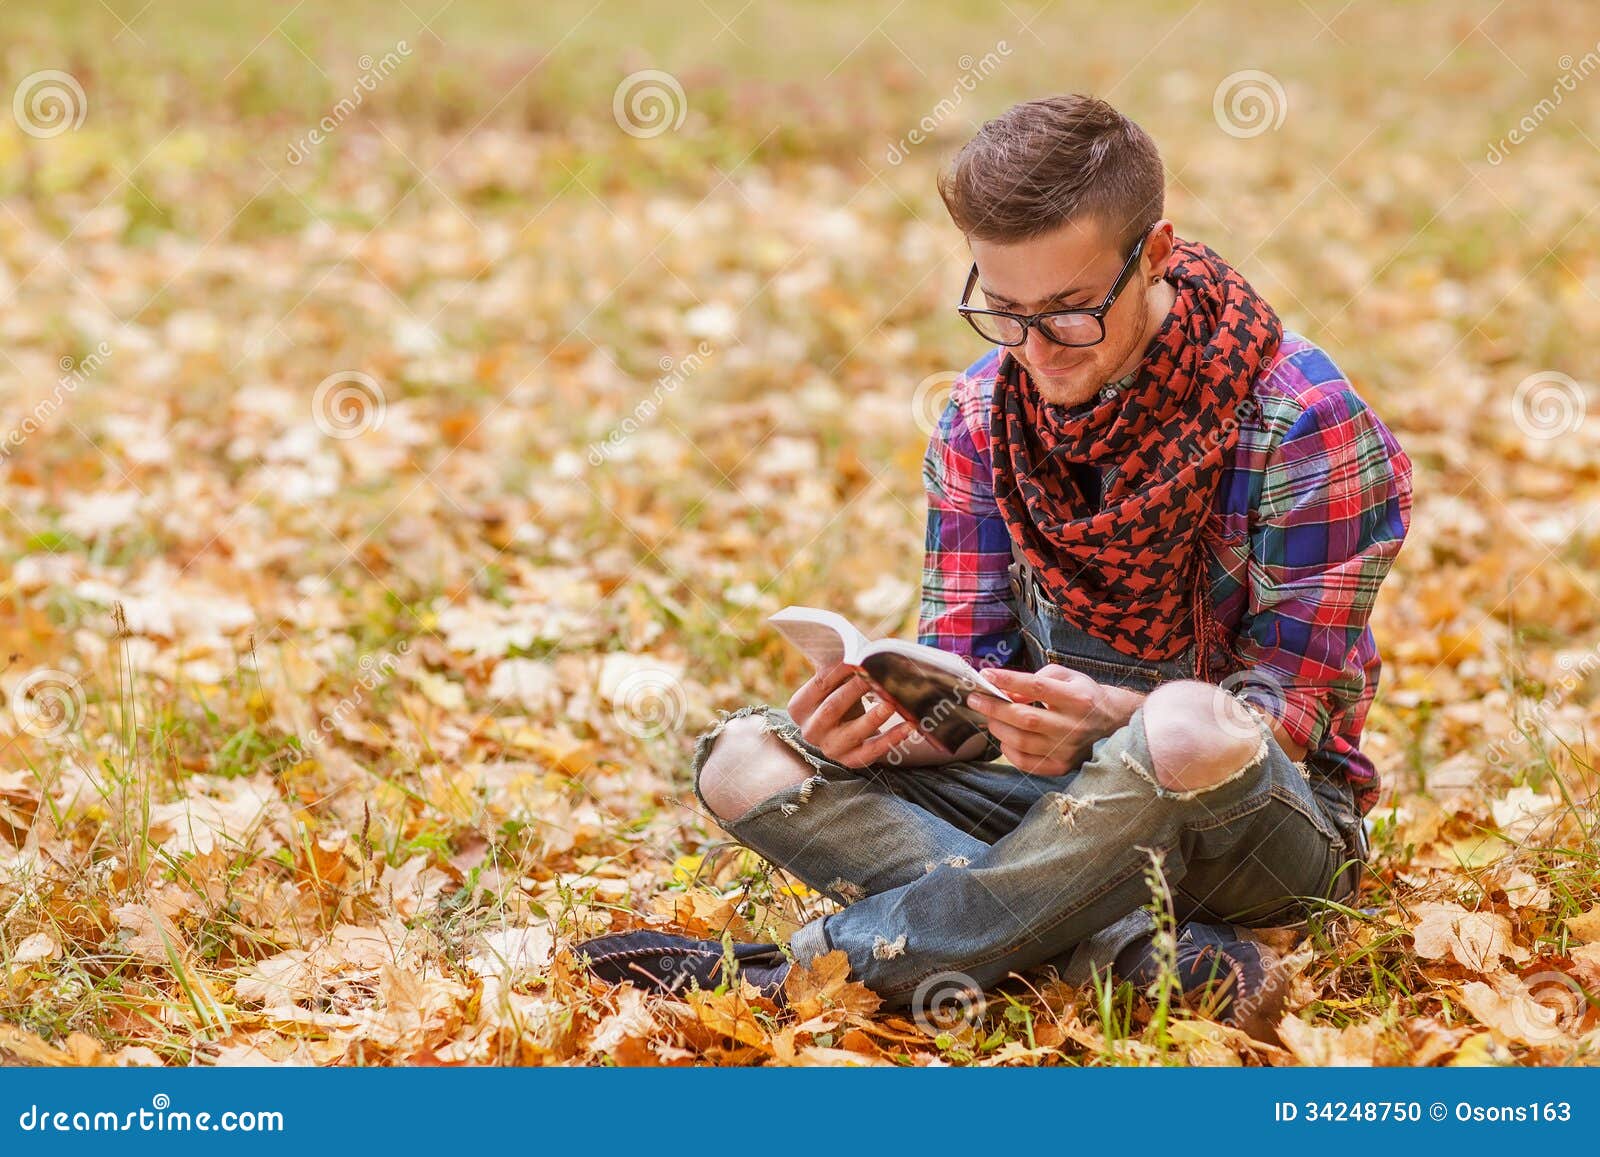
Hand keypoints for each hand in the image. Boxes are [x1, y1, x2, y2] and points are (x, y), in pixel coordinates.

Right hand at [787, 662, 915, 768]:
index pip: (819, 685)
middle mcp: (810, 730)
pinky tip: (909, 726)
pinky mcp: (851, 761)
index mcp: (799, 708)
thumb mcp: (832, 686)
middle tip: (875, 675)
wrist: (844, 733)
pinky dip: (892, 738)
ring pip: (853, 732)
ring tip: (892, 702)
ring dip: (874, 716)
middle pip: (833, 707)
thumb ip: (838, 670)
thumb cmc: (840, 698)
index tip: (857, 657)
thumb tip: (857, 649)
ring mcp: (830, 748)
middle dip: (855, 690)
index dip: (838, 670)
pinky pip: (873, 750)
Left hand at [966, 664, 1140, 775]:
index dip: (1008, 681)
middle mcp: (1073, 726)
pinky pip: (1026, 763)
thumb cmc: (1082, 695)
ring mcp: (1067, 750)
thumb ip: (1037, 679)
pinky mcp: (1061, 766)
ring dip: (998, 728)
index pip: (1037, 688)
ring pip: (1022, 742)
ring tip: (990, 717)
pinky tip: (1004, 738)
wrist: (1111, 722)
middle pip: (1025, 719)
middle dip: (994, 708)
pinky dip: (1008, 750)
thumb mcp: (1066, 676)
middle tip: (975, 699)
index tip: (986, 676)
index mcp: (1077, 699)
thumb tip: (1008, 693)